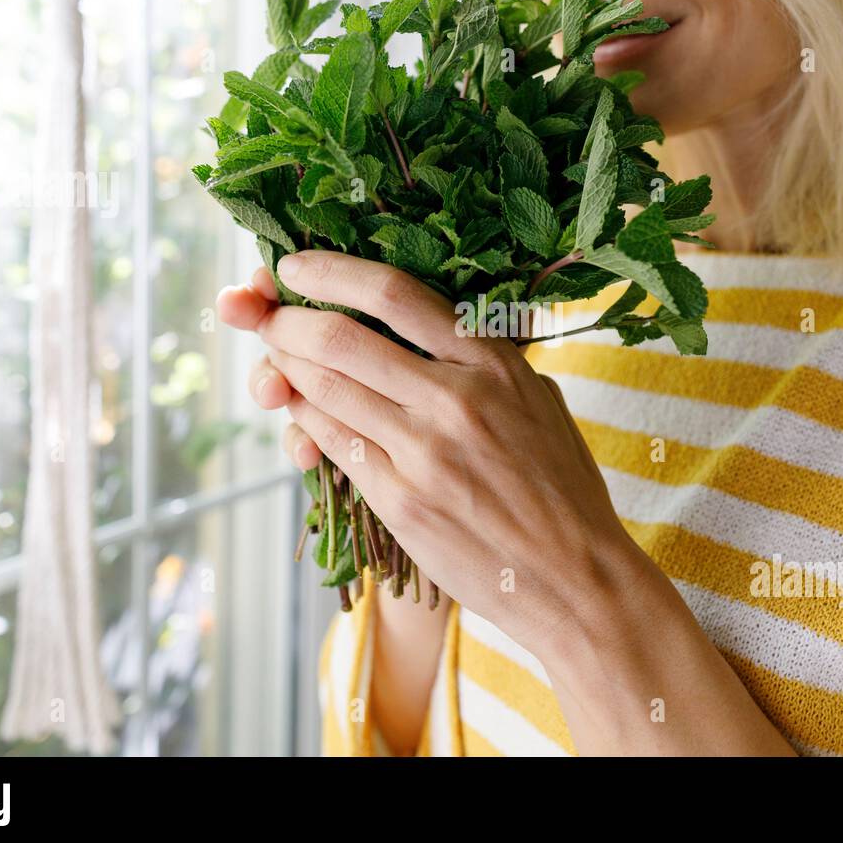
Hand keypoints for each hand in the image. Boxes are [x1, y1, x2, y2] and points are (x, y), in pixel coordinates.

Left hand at [215, 251, 641, 655]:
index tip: (295, 265)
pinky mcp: (399, 501)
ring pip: (324, 390)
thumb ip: (487, 364)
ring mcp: (423, 452)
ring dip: (286, 368)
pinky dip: (305, 420)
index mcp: (494, 364)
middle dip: (287, 321)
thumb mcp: (541, 402)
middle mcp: (455, 399)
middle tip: (266, 316)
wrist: (576, 577)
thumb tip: (433, 329)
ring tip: (275, 358)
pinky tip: (298, 411)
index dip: (332, 272)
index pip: (395, 294)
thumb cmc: (563, 488)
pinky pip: (332, 444)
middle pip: (340, 339)